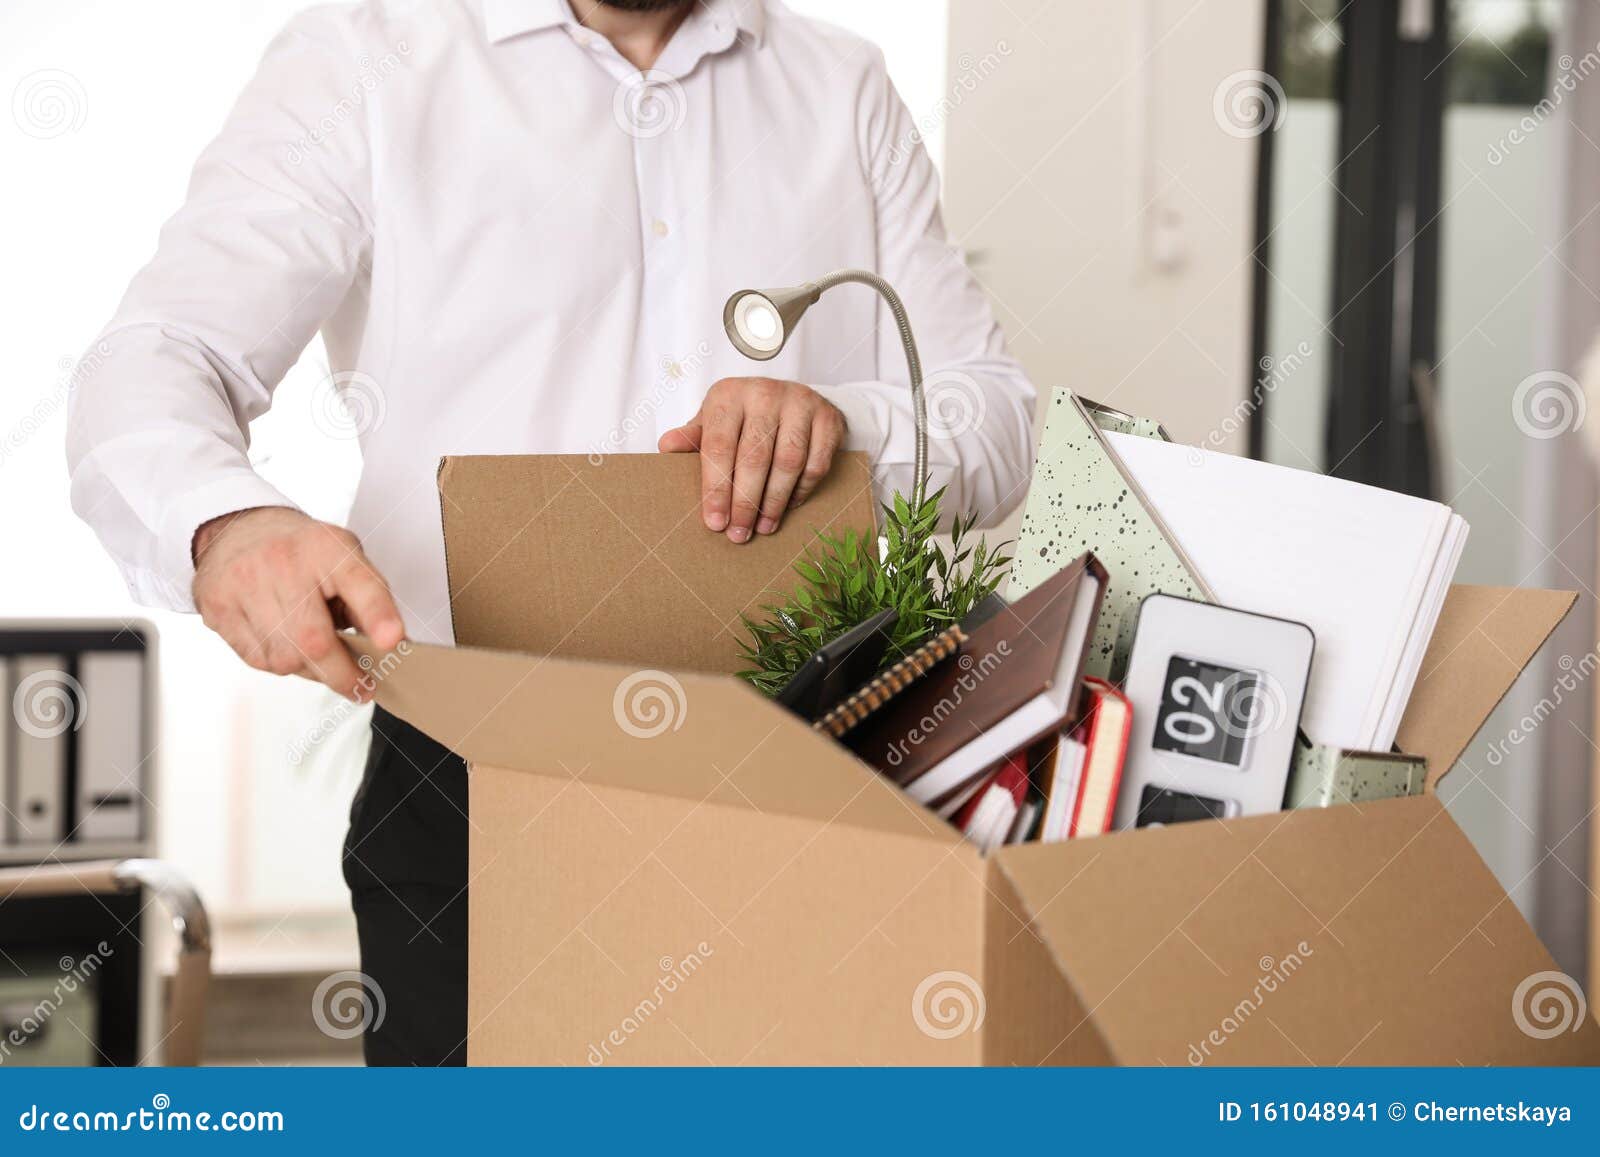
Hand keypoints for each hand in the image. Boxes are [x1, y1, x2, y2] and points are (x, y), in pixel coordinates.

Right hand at [191, 507, 405, 700]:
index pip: (359, 583)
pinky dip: (280, 664)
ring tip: (321, 659)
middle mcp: (283, 562)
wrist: (236, 529)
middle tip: (362, 688)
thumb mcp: (344, 556)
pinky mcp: (218, 607)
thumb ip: (367, 597)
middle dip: (342, 675)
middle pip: (314, 640)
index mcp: (326, 547)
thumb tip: (386, 646)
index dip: (378, 615)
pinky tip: (287, 647)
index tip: (392, 641)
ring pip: (284, 659)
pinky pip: (257, 659)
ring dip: (310, 670)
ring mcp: (244, 585)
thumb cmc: (301, 552)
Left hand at [658, 377, 845, 541]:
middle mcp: (764, 394)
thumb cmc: (745, 415)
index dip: (716, 488)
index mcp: (728, 395)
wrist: (791, 396)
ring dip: (774, 501)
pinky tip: (788, 507)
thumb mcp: (714, 420)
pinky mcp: (828, 418)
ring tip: (763, 527)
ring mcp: (800, 403)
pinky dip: (802, 491)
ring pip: (788, 462)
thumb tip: (665, 447)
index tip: (715, 522)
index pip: (718, 446)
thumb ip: (693, 437)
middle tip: (738, 533)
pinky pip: (816, 463)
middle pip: (753, 457)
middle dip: (745, 502)